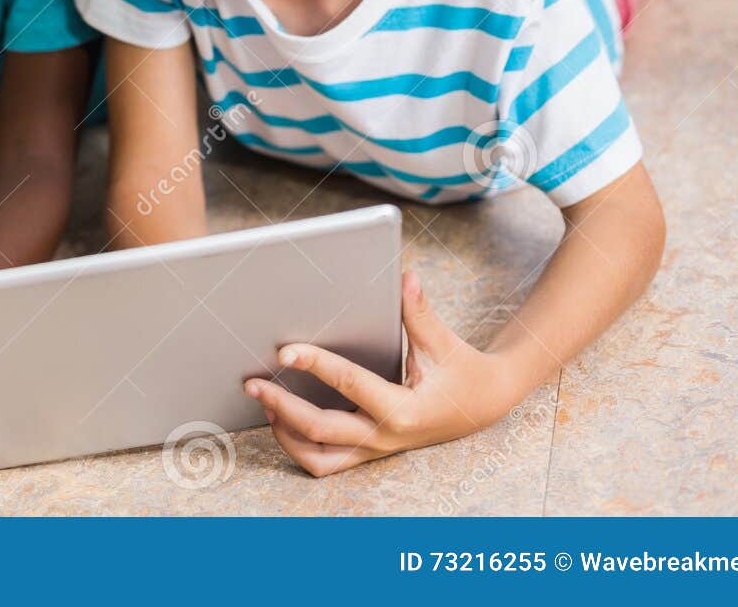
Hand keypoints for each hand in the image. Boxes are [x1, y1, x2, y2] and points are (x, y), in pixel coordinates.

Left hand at [244, 272, 517, 475]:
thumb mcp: (443, 342)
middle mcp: (386, 436)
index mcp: (404, 409)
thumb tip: (404, 276)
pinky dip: (298, 444)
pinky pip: (326, 460)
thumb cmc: (463, 371)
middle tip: (253, 382)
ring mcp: (375, 449)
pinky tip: (280, 417)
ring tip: (264, 402)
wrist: (484, 405)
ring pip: (318, 458)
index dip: (316, 365)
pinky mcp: (369, 450)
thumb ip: (418, 311)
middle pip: (321, 431)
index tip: (286, 351)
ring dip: (285, 434)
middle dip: (282, 407)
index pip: (350, 386)